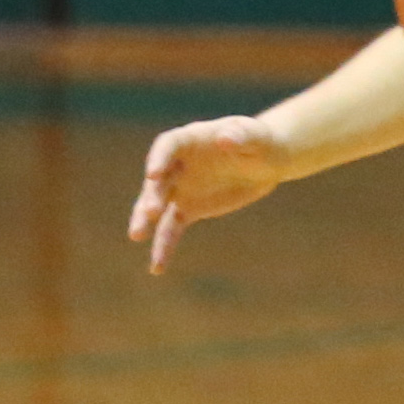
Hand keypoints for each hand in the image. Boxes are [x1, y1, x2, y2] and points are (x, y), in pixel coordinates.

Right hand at [127, 115, 289, 272]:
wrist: (266, 162)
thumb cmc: (260, 141)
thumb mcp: (256, 136)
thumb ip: (241, 136)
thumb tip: (224, 139)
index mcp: (189, 139)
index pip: (167, 145)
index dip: (159, 159)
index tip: (153, 174)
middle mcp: (176, 165)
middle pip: (158, 180)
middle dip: (153, 195)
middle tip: (153, 212)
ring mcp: (179, 188)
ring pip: (156, 206)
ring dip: (145, 220)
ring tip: (137, 235)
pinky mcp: (188, 209)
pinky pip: (171, 229)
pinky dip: (164, 247)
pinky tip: (157, 267)